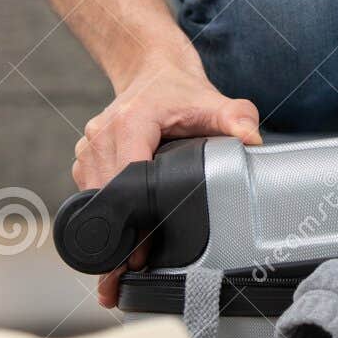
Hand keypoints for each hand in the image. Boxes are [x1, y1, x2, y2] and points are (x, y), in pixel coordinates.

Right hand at [73, 57, 261, 307]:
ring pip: (92, 198)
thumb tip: (253, 141)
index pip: (125, 178)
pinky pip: (88, 192)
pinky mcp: (84, 155)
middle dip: (119, 233)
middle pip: (104, 196)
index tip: (142, 249)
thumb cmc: (181, 90)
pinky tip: (120, 231)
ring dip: (108, 226)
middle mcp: (102, 133)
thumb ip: (236, 119)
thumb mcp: (213, 102)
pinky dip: (102, 212)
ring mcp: (88, 144)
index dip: (135, 217)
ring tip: (126, 258)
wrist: (152, 70)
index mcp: (131, 122)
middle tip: (133, 268)